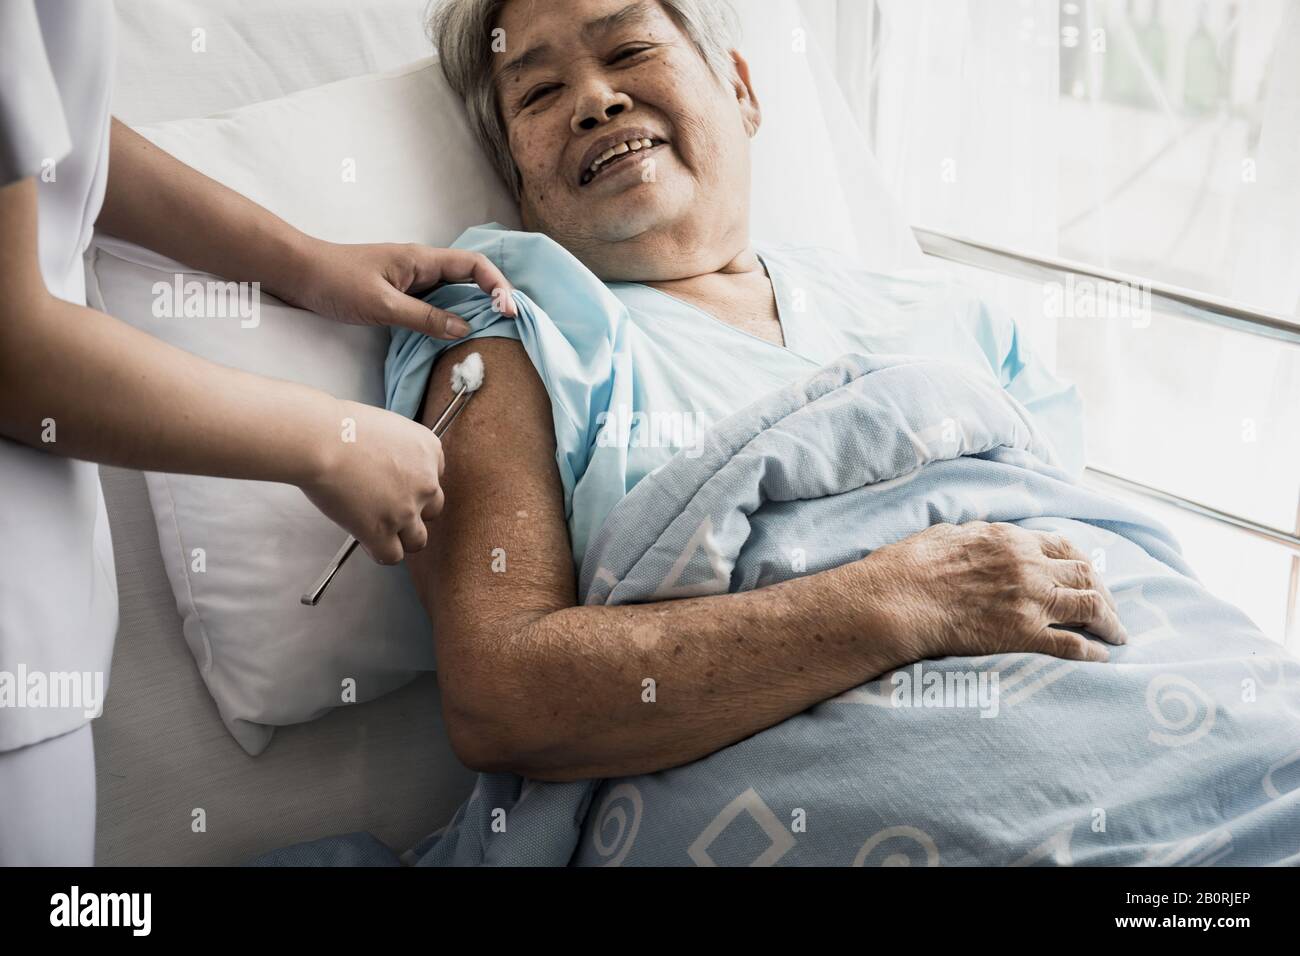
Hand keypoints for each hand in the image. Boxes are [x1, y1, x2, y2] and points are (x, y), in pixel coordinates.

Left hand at [283, 238, 517, 336]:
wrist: (297, 274)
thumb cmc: (335, 282)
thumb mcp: (383, 305)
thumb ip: (425, 318)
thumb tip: (465, 329)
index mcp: (422, 260)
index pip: (474, 266)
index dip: (497, 286)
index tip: (508, 312)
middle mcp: (421, 267)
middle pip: (470, 278)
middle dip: (494, 297)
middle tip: (510, 325)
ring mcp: (411, 280)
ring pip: (454, 292)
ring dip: (474, 309)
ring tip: (491, 333)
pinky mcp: (400, 294)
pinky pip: (436, 304)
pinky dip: (451, 317)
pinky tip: (454, 335)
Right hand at [301, 400, 446, 564]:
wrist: (323, 440)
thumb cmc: (341, 427)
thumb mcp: (385, 426)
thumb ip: (395, 449)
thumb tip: (385, 466)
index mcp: (429, 450)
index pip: (435, 476)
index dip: (414, 484)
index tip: (397, 486)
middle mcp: (426, 481)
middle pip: (432, 508)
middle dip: (412, 510)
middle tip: (388, 507)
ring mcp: (407, 509)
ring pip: (417, 539)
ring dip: (401, 537)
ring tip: (381, 531)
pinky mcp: (383, 531)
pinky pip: (392, 555)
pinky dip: (381, 552)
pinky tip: (368, 543)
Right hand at [871, 521, 1127, 663]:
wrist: (898, 598)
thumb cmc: (911, 566)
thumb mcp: (947, 535)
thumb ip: (974, 537)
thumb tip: (978, 539)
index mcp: (1010, 539)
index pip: (1062, 546)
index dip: (1081, 562)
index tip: (1087, 575)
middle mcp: (1029, 566)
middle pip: (1085, 574)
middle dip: (1103, 591)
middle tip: (1109, 608)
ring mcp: (1029, 600)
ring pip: (1088, 607)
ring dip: (1109, 621)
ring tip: (1117, 635)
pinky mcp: (1022, 634)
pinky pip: (1070, 644)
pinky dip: (1092, 651)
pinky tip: (1101, 658)